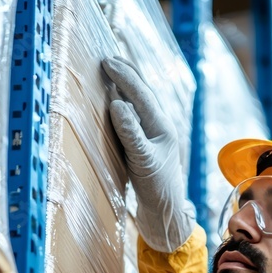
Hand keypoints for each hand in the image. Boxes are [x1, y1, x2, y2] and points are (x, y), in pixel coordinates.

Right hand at [103, 56, 195, 252]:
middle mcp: (160, 126)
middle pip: (142, 92)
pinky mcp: (146, 145)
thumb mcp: (142, 161)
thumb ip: (131, 133)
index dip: (123, 75)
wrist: (165, 214)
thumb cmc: (156, 189)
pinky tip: (114, 101)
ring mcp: (154, 135)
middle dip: (126, 73)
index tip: (106, 61)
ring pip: (139, 102)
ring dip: (125, 85)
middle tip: (107, 58)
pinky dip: (123, 102)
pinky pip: (134, 116)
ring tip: (111, 71)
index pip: (141, 93)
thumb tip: (117, 103)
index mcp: (162, 126)